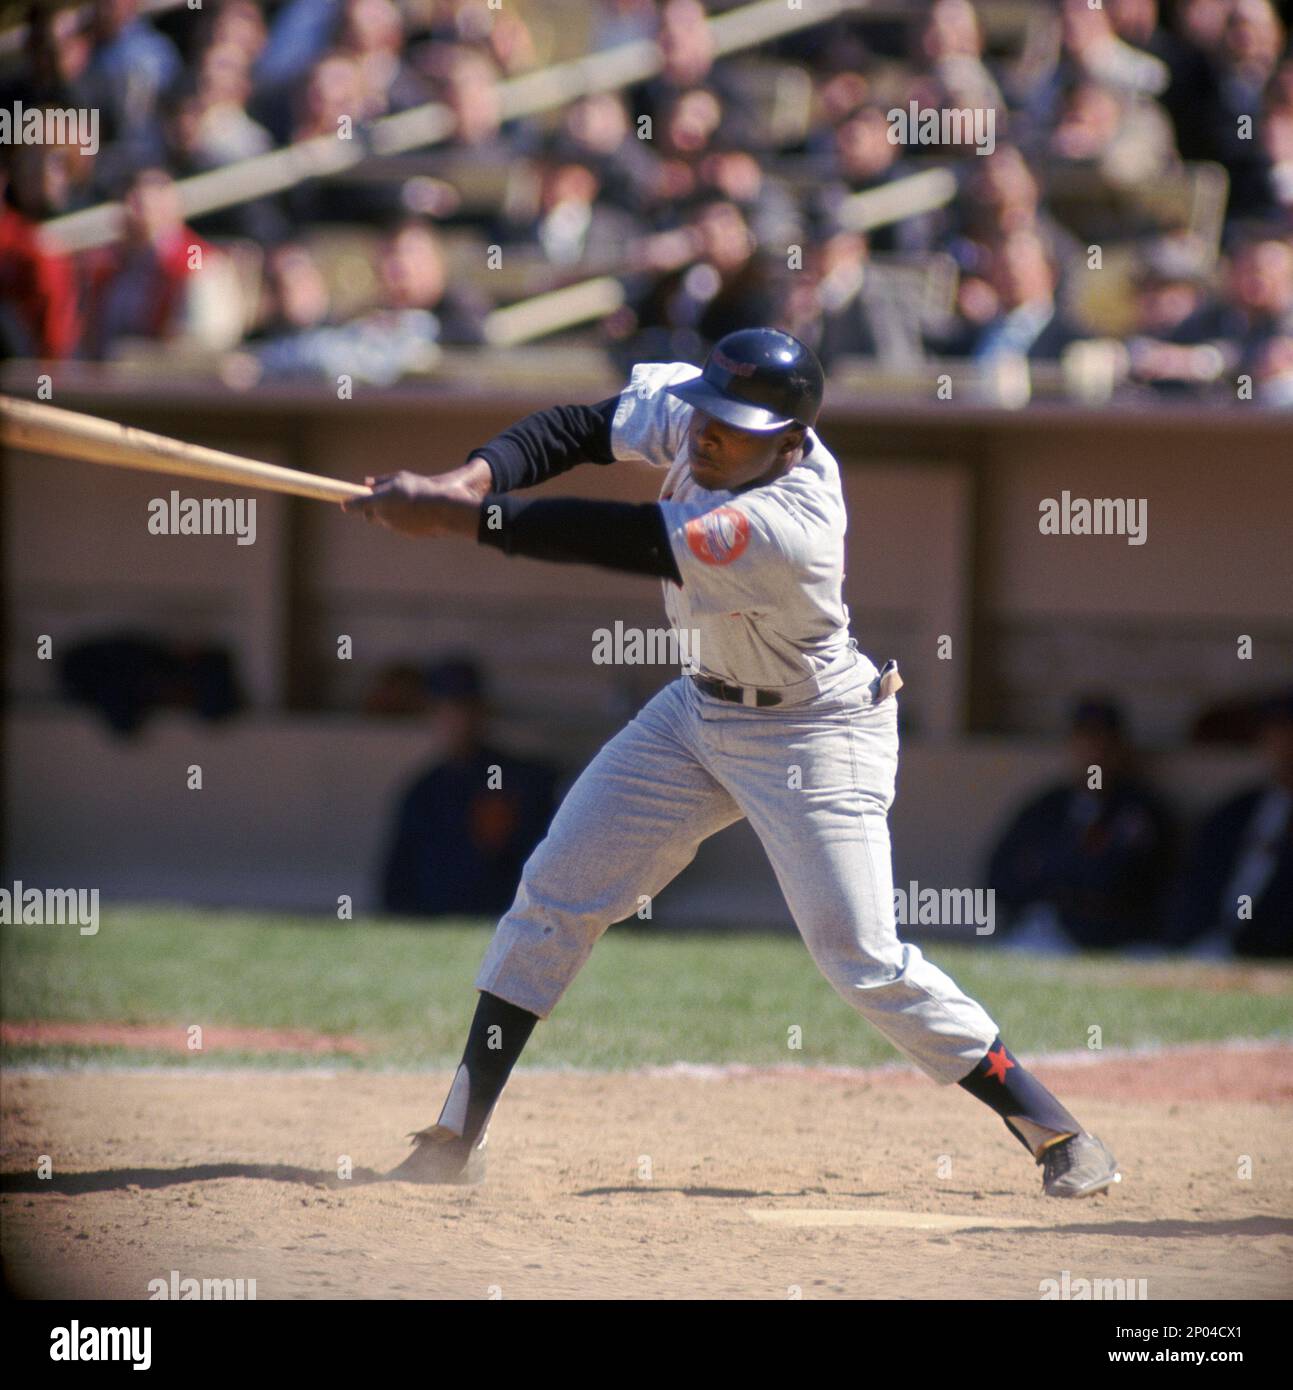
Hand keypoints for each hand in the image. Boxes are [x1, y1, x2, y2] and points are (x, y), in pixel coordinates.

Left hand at [342, 469, 482, 538]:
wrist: (441, 509)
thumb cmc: (419, 489)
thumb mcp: (399, 478)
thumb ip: (380, 481)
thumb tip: (366, 482)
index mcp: (378, 501)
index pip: (355, 505)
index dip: (348, 504)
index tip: (343, 503)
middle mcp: (382, 516)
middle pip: (370, 514)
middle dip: (372, 508)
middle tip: (380, 498)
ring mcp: (393, 526)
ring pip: (385, 519)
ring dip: (390, 512)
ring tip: (406, 502)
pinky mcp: (405, 533)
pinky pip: (399, 525)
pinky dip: (403, 519)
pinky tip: (415, 511)